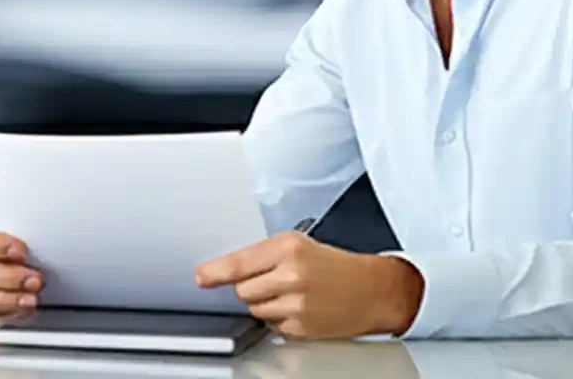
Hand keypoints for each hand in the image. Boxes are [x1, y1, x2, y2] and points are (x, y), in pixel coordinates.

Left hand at [194, 231, 423, 339]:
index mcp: (289, 248)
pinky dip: (277, 318)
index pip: (239, 263)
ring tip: (289, 293)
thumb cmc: (335, 265)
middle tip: (272, 279)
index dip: (215, 272)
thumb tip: (226, 270)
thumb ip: (262, 254)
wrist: (371, 290)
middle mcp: (292, 276)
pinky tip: (298, 307)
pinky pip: (270, 325)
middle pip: (242, 290)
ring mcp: (296, 305)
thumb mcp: (299, 244)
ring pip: (253, 309)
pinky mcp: (300, 328)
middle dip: (250, 286)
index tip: (201, 277)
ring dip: (263, 303)